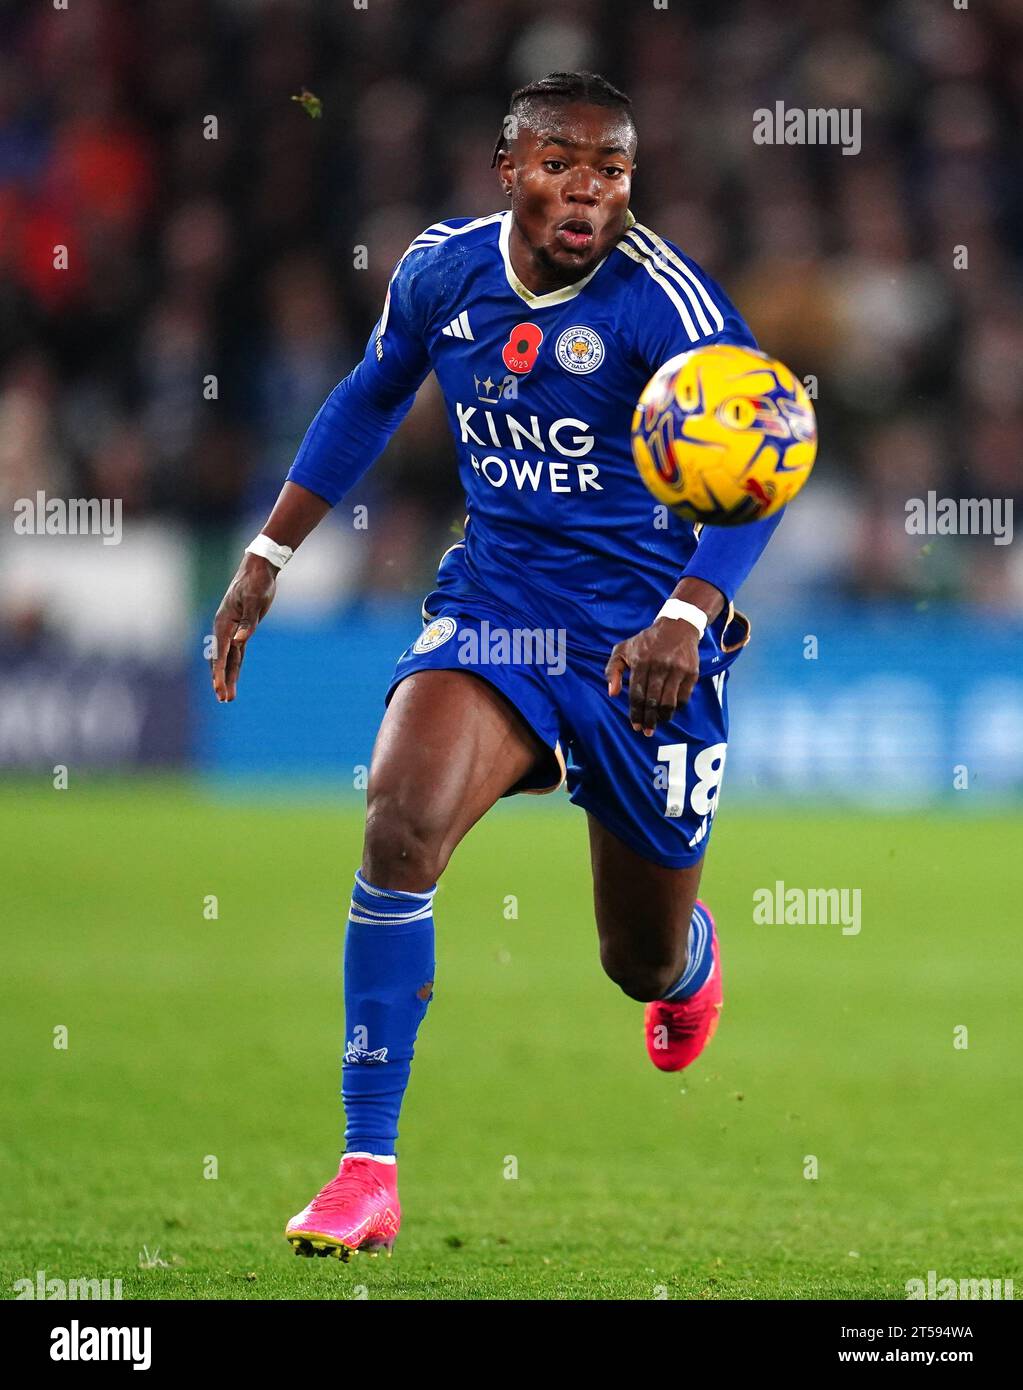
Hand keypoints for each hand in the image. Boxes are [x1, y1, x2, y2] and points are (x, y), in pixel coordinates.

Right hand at [210, 553, 277, 701]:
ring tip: (228, 698)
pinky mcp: (241, 629)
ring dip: (228, 677)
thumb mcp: (254, 601)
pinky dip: (234, 667)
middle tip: (224, 700)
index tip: (219, 690)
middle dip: (221, 681)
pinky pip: (236, 653)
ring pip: (228, 659)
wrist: (259, 568)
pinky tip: (233, 679)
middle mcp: (224, 628)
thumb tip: (239, 642)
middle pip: (221, 660)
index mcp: (224, 623)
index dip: (219, 674)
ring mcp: (231, 630)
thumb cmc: (256, 582)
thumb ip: (247, 623)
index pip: (220, 654)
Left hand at [605, 617, 701, 735]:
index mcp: (641, 662)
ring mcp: (677, 670)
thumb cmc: (646, 642)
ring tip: (659, 722)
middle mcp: (659, 666)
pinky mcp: (691, 672)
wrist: (678, 626)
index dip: (635, 713)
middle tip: (647, 731)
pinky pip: (684, 698)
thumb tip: (613, 693)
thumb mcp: (623, 649)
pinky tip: (671, 710)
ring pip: (669, 702)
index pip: (637, 695)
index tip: (635, 725)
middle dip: (649, 719)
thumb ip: (612, 670)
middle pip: (653, 702)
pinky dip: (677, 708)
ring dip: (663, 717)